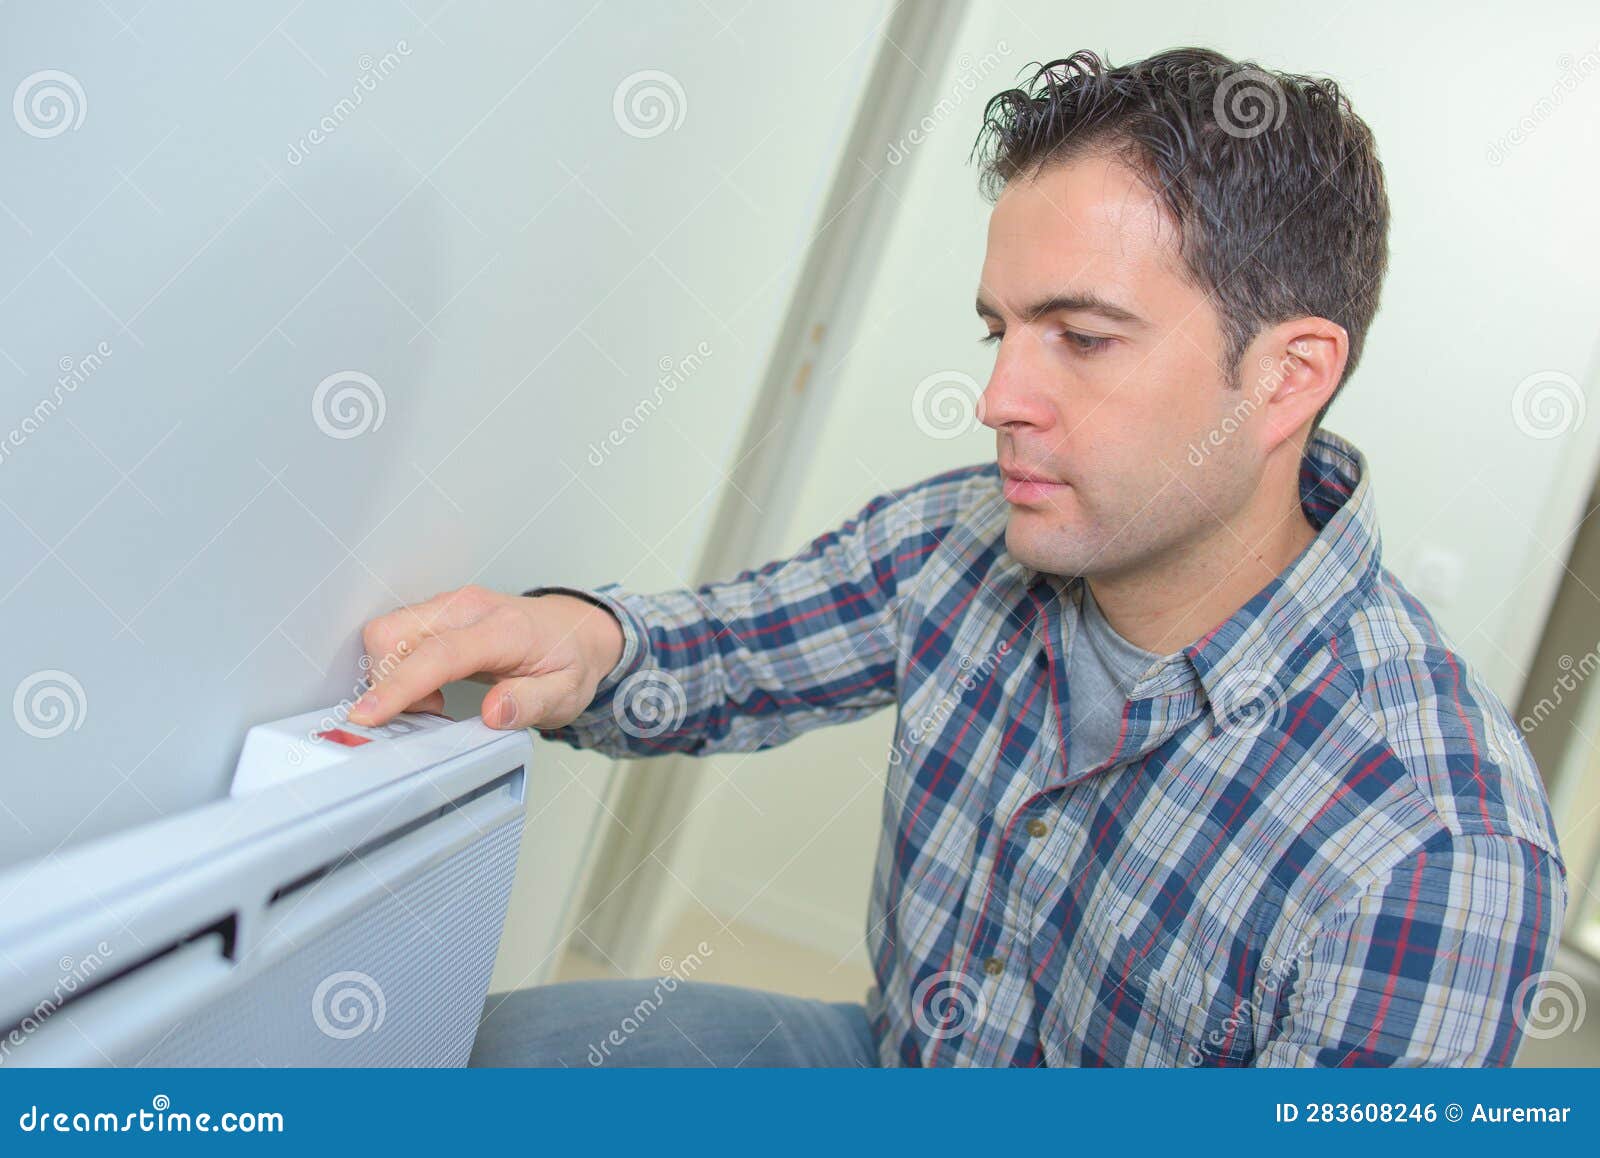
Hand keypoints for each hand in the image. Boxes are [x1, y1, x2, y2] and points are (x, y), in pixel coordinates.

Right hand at [348, 585, 624, 729]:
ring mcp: (450, 605)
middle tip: (430, 709)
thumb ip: (531, 703)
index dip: (399, 686)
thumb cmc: (569, 660)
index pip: (438, 654)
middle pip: (392, 632)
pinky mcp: (439, 611)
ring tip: (435, 699)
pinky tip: (431, 685)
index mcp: (503, 629)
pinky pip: (397, 634)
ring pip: (387, 632)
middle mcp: (469, 608)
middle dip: (387, 679)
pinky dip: (399, 666)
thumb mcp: (566, 694)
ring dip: (393, 675)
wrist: (576, 629)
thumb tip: (493, 713)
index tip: (370, 715)